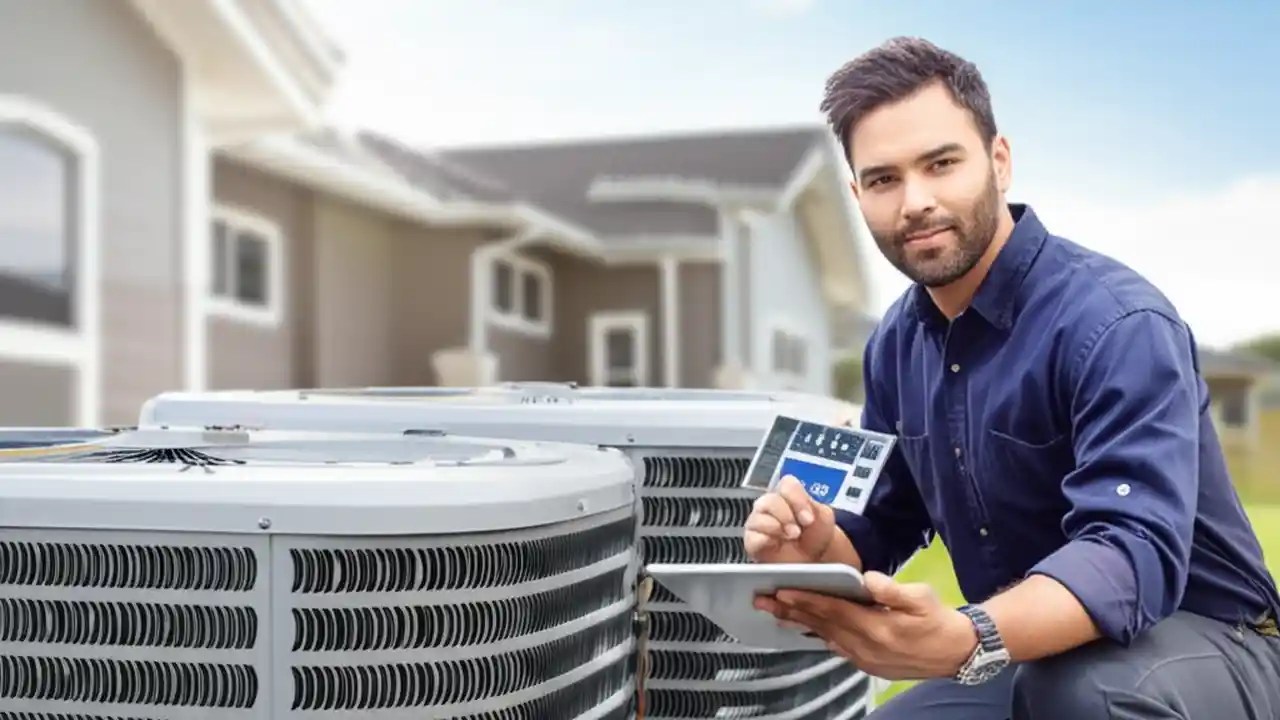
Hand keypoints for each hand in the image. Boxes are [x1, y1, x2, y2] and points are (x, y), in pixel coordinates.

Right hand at [744, 475, 835, 563]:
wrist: (813, 560)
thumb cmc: (815, 535)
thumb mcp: (824, 517)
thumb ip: (816, 508)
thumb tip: (805, 512)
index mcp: (788, 495)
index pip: (786, 485)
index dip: (797, 500)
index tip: (808, 518)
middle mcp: (771, 506)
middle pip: (770, 500)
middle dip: (786, 516)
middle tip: (798, 531)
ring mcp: (759, 522)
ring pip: (758, 517)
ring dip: (776, 528)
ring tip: (789, 538)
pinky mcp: (752, 541)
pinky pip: (751, 537)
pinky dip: (764, 540)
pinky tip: (775, 544)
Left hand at [754, 570, 977, 680]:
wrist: (956, 652)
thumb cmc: (938, 620)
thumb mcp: (921, 597)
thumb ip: (891, 589)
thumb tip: (866, 579)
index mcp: (877, 627)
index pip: (833, 610)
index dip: (805, 600)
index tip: (782, 590)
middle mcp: (866, 645)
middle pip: (821, 625)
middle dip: (791, 611)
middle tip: (763, 601)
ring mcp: (865, 658)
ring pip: (825, 637)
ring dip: (800, 624)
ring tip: (776, 613)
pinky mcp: (867, 664)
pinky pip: (836, 647)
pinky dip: (818, 635)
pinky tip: (805, 628)